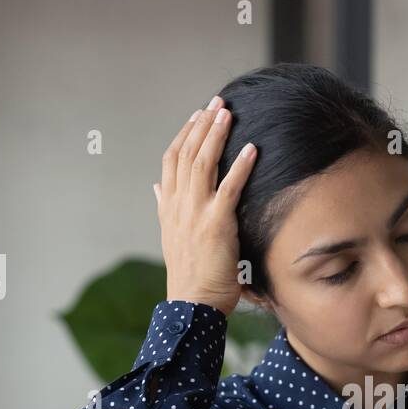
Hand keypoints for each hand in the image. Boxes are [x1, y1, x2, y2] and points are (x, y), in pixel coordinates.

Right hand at [153, 94, 257, 315]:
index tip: (196, 115)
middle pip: (187, 154)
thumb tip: (156, 188)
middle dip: (202, 125)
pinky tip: (251, 148)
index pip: (171, 161)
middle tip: (217, 102)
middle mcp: (178, 205)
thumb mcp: (171, 237)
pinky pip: (229, 189)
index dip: (184, 135)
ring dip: (216, 135)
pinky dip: (240, 166)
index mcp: (169, 207)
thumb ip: (164, 208)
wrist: (191, 306)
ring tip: (228, 112)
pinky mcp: (215, 225)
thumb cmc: (189, 276)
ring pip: (203, 164)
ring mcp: (195, 214)